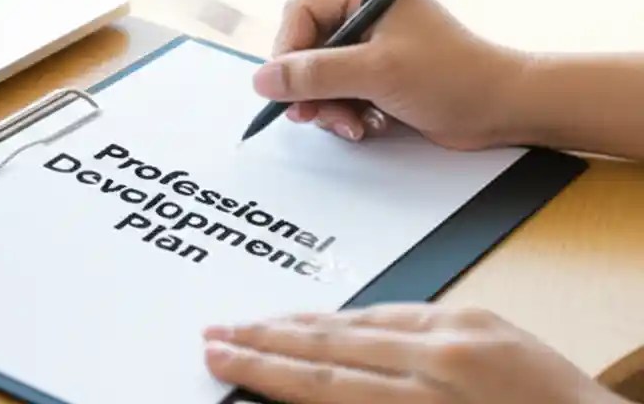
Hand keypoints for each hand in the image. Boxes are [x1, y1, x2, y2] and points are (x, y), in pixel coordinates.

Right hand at [203, 304, 627, 403]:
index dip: (262, 369)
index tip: (221, 358)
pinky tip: (330, 322)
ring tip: (256, 323)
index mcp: (430, 403)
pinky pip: (403, 311)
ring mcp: (469, 332)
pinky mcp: (486, 320)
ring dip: (303, 323)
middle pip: (331, 344)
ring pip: (361, 320)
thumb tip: (309, 396)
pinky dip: (358, 317)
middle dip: (266, 337)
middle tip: (218, 332)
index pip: (322, 383)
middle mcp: (446, 359)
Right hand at [254, 0, 528, 149]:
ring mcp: (373, 43)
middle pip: (306, 46)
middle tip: (311, 115)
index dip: (287, 51)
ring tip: (349, 125)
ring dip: (327, 105)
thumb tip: (262, 80)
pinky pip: (339, 91)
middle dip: (309, 86)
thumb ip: (315, 74)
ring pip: (319, 74)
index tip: (285, 87)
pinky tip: (365, 125)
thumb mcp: (376, 73)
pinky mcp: (379, 72)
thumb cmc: (453, 77)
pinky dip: (344, 112)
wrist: (505, 109)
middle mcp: (367, 11)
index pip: (301, 12)